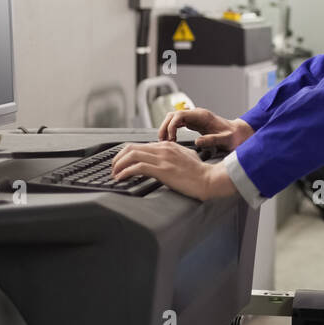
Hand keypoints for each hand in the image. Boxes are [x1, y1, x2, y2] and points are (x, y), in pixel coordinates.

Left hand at [110, 141, 236, 201]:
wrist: (209, 179)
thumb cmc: (201, 172)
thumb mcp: (187, 157)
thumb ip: (175, 155)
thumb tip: (166, 160)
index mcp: (168, 145)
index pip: (140, 145)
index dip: (126, 154)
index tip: (121, 163)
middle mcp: (163, 149)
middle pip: (131, 148)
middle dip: (118, 158)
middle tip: (114, 168)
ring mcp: (162, 158)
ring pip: (131, 155)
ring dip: (119, 165)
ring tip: (115, 174)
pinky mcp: (162, 169)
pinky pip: (137, 167)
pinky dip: (125, 172)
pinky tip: (121, 178)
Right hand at [158, 107, 254, 151]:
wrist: (238, 134)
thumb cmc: (233, 136)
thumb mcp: (225, 140)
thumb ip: (212, 140)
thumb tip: (198, 142)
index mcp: (202, 116)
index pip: (180, 115)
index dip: (171, 126)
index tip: (171, 139)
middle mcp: (196, 115)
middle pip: (173, 116)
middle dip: (164, 127)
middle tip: (162, 142)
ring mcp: (194, 118)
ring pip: (173, 119)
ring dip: (166, 129)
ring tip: (164, 142)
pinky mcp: (193, 123)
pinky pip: (177, 124)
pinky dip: (171, 131)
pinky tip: (170, 141)